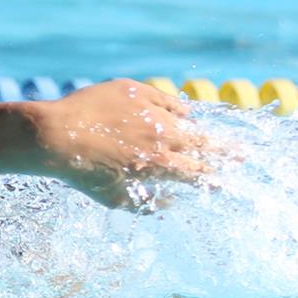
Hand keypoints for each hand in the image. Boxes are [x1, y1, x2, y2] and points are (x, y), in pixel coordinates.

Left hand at [22, 79, 212, 208]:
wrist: (54, 135)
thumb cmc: (81, 172)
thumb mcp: (115, 198)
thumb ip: (147, 205)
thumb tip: (172, 203)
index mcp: (159, 165)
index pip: (199, 173)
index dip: (216, 178)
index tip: (226, 181)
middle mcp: (161, 137)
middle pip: (206, 144)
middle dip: (227, 151)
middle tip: (244, 154)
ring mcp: (151, 111)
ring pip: (187, 121)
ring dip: (197, 130)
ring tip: (204, 137)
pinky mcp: (137, 91)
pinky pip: (167, 100)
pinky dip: (175, 110)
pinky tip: (180, 115)